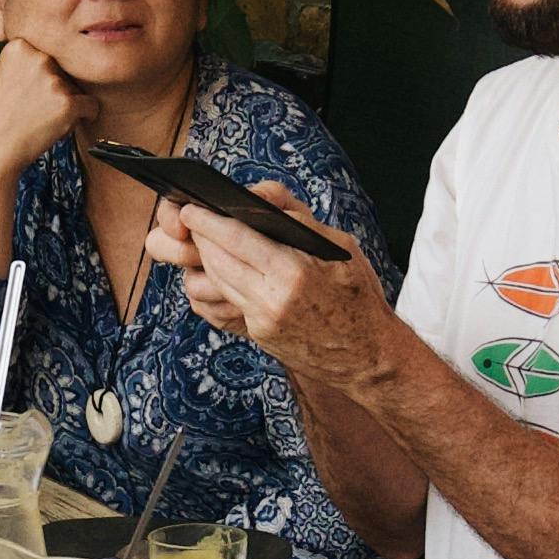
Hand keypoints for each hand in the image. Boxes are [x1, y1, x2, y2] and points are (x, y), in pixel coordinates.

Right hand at [0, 38, 88, 189]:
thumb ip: (23, 60)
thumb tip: (45, 53)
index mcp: (20, 46)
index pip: (50, 52)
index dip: (43, 73)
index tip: (31, 89)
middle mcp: (39, 57)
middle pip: (65, 69)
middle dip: (57, 87)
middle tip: (37, 107)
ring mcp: (54, 80)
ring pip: (77, 88)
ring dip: (66, 103)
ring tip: (41, 119)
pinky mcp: (68, 104)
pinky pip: (90, 106)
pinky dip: (84, 116)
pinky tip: (65, 124)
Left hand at [153, 196, 395, 390]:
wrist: (368, 354)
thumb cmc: (358, 294)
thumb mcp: (341, 246)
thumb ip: (300, 222)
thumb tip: (261, 203)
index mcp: (294, 271)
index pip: (235, 239)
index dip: (207, 222)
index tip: (191, 208)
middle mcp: (272, 299)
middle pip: (217, 260)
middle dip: (200, 238)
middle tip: (192, 220)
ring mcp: (262, 321)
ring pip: (217, 281)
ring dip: (206, 259)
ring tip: (205, 240)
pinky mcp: (260, 334)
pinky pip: (229, 301)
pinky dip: (222, 281)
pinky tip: (223, 267)